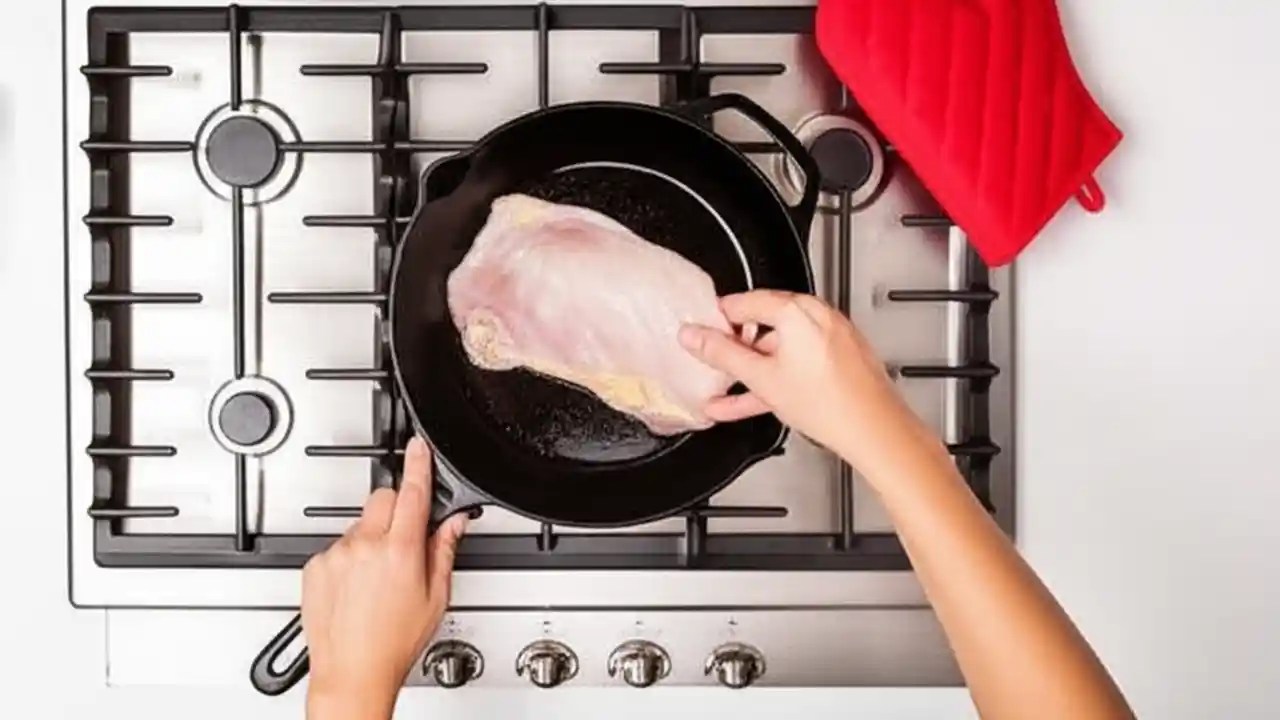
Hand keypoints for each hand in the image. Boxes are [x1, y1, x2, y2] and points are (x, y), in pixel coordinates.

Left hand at [302, 437, 467, 719]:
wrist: (352, 672)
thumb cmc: (393, 644)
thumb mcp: (435, 598)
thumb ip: (443, 551)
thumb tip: (453, 523)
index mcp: (400, 551)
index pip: (412, 492)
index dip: (418, 464)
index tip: (419, 446)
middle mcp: (364, 546)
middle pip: (382, 500)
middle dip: (396, 509)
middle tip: (404, 538)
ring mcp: (336, 554)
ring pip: (359, 525)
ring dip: (371, 538)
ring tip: (378, 578)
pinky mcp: (315, 566)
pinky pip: (336, 547)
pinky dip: (348, 558)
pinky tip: (356, 588)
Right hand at [678, 290, 934, 475]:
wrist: (875, 431)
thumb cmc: (830, 404)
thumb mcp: (761, 378)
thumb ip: (722, 354)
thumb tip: (694, 336)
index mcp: (796, 310)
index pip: (743, 302)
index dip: (717, 320)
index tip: (701, 334)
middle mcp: (817, 315)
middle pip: (763, 323)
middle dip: (736, 347)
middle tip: (714, 363)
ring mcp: (830, 335)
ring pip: (780, 347)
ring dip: (755, 367)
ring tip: (730, 393)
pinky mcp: (838, 356)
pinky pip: (798, 360)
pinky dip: (778, 374)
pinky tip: (757, 399)